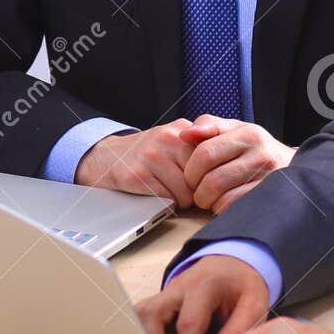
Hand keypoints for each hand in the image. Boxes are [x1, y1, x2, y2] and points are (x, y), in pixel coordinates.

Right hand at [75, 119, 204, 204]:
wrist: (105, 156)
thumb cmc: (147, 154)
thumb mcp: (174, 140)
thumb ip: (199, 147)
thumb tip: (227, 172)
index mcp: (182, 130)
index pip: (214, 161)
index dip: (211, 177)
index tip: (206, 184)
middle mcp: (168, 139)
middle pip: (202, 179)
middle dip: (198, 190)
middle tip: (187, 190)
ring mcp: (152, 156)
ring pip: (186, 194)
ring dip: (181, 201)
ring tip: (169, 192)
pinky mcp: (138, 175)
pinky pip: (166, 200)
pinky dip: (165, 204)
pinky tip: (156, 194)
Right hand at [136, 254, 268, 333]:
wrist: (230, 265)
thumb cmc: (242, 286)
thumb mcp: (255, 303)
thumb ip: (239, 330)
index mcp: (205, 285)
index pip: (189, 321)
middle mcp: (178, 287)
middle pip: (151, 314)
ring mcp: (165, 293)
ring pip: (141, 315)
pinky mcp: (160, 302)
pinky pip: (143, 319)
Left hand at [181, 116, 294, 212]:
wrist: (291, 168)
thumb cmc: (254, 149)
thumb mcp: (234, 130)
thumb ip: (208, 126)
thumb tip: (184, 134)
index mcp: (249, 135)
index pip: (205, 153)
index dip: (191, 169)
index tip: (190, 176)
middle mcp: (261, 156)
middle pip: (212, 180)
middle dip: (198, 190)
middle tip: (199, 191)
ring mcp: (268, 180)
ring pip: (222, 198)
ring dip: (209, 202)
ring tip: (211, 197)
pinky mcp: (268, 200)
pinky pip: (234, 210)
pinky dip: (222, 209)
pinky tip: (224, 203)